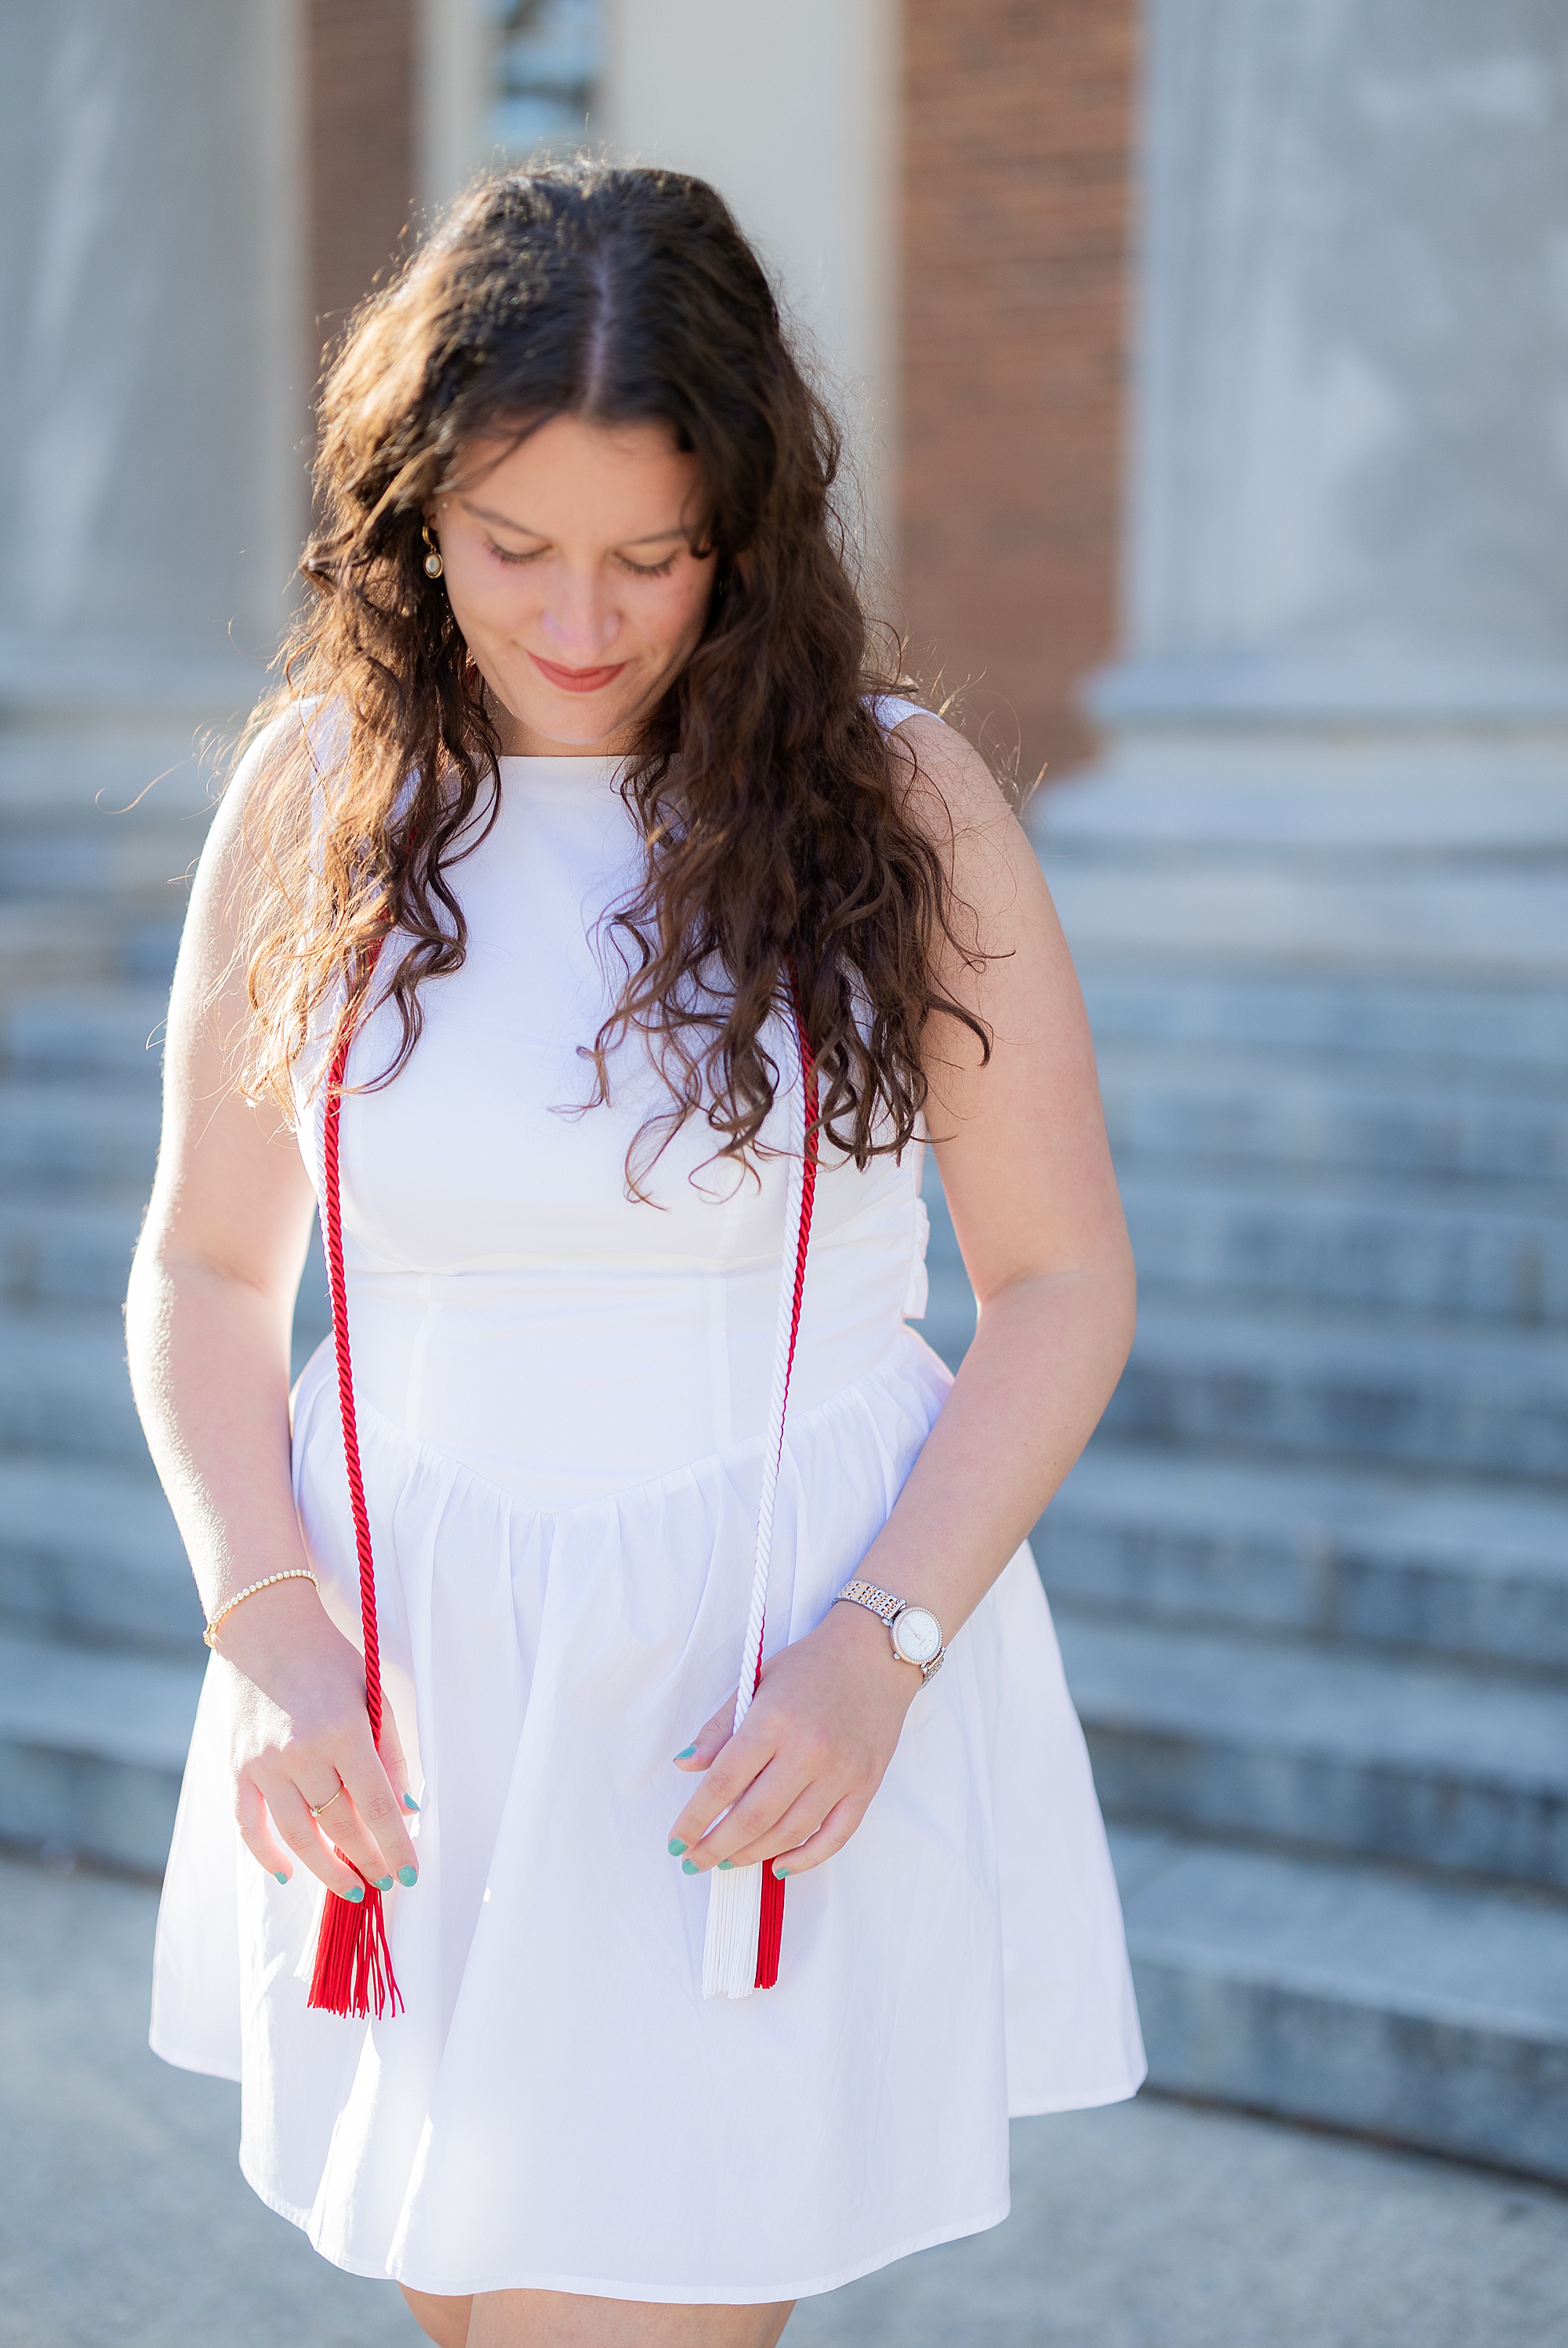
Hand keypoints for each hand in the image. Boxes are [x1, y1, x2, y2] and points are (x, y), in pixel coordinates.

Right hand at [214, 1576, 418, 1898]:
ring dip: (326, 1869)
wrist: (264, 1626)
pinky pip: (249, 1824)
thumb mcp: (373, 1694)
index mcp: (344, 1730)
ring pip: (297, 1836)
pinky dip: (267, 1855)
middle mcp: (303, 1752)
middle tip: (384, 1880)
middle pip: (340, 1825)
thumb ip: (390, 1752)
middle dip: (367, 1859)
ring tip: (350, 1887)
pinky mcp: (237, 1766)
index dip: (396, 1846)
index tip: (410, 1875)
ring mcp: (265, 1763)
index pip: (378, 1806)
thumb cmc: (329, 1658)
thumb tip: (406, 1808)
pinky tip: (288, 1873)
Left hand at [668, 1599, 920, 1877]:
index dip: (694, 1819)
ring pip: (790, 1833)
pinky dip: (805, 1858)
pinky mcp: (866, 1786)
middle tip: (694, 1861)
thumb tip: (685, 1764)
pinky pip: (834, 1837)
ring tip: (729, 1861)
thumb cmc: (812, 1665)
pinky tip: (779, 1865)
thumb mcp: (757, 1682)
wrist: (876, 1653)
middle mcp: (808, 1750)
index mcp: (774, 1720)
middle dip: (716, 1847)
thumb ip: (720, 1727)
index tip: (675, 1842)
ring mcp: (841, 1772)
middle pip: (753, 1817)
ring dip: (753, 1855)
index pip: (723, 1782)